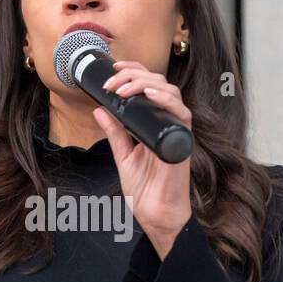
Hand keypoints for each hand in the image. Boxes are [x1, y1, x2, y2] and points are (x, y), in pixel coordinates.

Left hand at [92, 60, 192, 258]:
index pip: (148, 86)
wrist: (155, 212)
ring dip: (145, 84)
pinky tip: (150, 95)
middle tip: (112, 83)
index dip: (133, 72)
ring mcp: (176, 130)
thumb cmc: (145, 188)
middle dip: (133, 76)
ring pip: (170, 92)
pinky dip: (166, 100)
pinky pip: (181, 113)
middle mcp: (166, 122)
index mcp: (153, 122)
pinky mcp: (183, 140)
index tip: (114, 69)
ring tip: (124, 89)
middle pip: (158, 83)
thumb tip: (99, 110)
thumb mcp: (123, 154)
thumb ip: (114, 132)